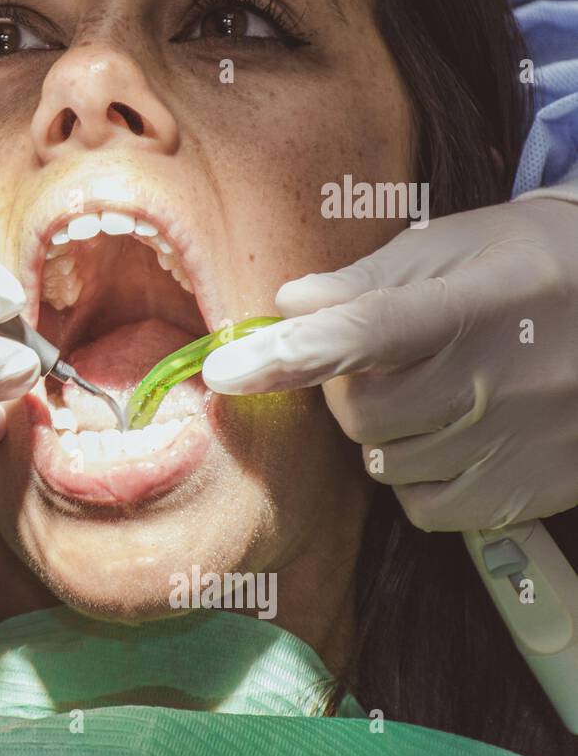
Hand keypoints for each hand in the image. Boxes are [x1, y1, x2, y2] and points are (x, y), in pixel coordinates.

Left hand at [203, 194, 577, 531]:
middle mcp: (502, 380)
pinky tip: (456, 436)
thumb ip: (364, 280)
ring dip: (388, 434)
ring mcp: (520, 444)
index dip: (289, 354)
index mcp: (474, 305)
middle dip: (352, 390)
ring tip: (440, 393)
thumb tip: (288, 305)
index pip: (366, 333)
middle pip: (361, 414)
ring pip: (386, 464)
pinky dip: (418, 478)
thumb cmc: (523, 269)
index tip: (225, 370)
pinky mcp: (528, 493)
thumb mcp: (453, 248)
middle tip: (392, 361)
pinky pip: (423, 507)